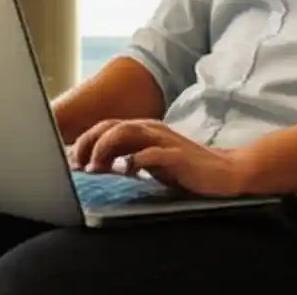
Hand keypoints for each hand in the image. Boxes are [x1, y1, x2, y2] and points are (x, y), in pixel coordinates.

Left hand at [69, 119, 251, 197]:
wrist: (225, 172)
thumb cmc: (184, 169)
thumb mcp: (150, 163)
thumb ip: (126, 159)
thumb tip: (95, 167)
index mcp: (142, 129)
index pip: (105, 127)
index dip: (84, 141)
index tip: (71, 161)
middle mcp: (150, 129)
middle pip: (110, 125)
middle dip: (88, 142)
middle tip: (76, 164)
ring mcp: (164, 140)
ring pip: (126, 132)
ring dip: (105, 148)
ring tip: (94, 167)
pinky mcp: (178, 155)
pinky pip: (152, 153)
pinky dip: (135, 160)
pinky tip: (125, 170)